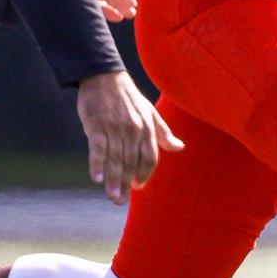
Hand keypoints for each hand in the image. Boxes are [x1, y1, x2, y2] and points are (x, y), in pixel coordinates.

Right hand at [75, 70, 182, 204]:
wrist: (103, 75)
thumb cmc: (128, 97)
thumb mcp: (150, 112)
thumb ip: (163, 133)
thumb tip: (180, 148)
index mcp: (146, 127)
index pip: (149, 156)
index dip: (145, 173)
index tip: (138, 186)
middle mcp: (132, 130)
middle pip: (131, 161)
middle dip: (127, 183)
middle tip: (121, 202)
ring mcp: (114, 128)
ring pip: (115, 158)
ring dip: (114, 180)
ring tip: (114, 198)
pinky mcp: (96, 125)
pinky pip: (97, 148)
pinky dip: (97, 163)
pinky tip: (97, 178)